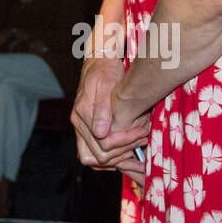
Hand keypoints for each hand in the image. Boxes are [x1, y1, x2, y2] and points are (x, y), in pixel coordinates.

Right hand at [71, 54, 148, 173]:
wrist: (99, 62)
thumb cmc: (104, 71)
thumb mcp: (106, 85)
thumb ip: (102, 110)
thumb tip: (100, 133)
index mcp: (82, 115)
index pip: (103, 143)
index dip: (124, 142)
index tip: (141, 133)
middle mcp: (79, 124)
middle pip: (98, 157)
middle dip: (123, 153)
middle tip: (141, 141)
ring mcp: (83, 128)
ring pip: (94, 159)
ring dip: (117, 160)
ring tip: (137, 151)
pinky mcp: (89, 129)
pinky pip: (96, 154)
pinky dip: (111, 158)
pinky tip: (126, 153)